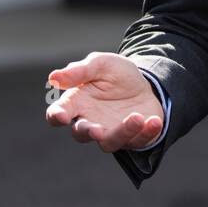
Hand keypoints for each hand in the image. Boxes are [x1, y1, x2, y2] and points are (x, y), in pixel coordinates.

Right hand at [45, 52, 164, 152]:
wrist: (147, 82)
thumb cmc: (116, 73)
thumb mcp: (101, 64)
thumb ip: (80, 71)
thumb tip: (53, 77)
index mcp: (77, 102)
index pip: (59, 112)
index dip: (56, 116)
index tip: (61, 116)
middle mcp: (90, 121)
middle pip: (81, 134)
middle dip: (88, 133)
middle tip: (97, 131)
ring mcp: (110, 132)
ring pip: (109, 143)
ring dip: (122, 132)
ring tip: (136, 117)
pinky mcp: (132, 138)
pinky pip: (137, 141)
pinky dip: (146, 133)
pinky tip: (154, 121)